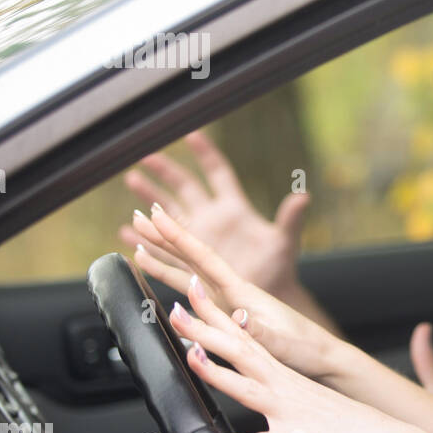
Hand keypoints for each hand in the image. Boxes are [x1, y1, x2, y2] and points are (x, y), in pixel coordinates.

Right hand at [118, 130, 310, 300]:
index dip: (206, 154)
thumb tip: (303, 197)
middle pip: (185, 187)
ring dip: (150, 198)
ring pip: (169, 213)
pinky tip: (128, 234)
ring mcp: (198, 238)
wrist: (267, 296)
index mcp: (234, 209)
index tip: (191, 135)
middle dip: (166, 171)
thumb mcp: (285, 242)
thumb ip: (291, 220)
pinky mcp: (189, 260)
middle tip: (146, 157)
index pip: (218, 173)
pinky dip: (145, 240)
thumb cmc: (280, 268)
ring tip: (133, 180)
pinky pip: (162, 247)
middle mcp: (212, 219)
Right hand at [132, 203, 345, 384]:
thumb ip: (260, 328)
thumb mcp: (281, 340)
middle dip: (165, 234)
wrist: (319, 357)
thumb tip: (240, 317)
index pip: (205, 257)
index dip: (180, 236)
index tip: (157, 216)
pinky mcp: (228, 312)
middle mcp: (234, 289)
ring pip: (187, 270)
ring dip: (163, 253)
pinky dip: (171, 276)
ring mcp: (229, 300)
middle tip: (138, 213)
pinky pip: (192, 290)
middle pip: (192, 255)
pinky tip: (158, 270)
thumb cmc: (304, 347)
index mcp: (244, 290)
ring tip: (136, 236)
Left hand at [165, 272, 412, 432]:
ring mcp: (293, 412)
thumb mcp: (310, 409)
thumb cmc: (352, 430)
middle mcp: (286, 389)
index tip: (191, 294)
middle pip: (240, 354)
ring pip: (250, 389)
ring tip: (192, 360)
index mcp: (286, 378)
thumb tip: (265, 407)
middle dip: (206, 332)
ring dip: (220, 375)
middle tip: (176, 310)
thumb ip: (282, 405)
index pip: (245, 340)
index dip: (216, 318)